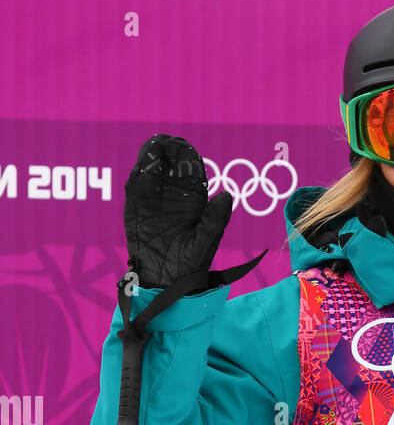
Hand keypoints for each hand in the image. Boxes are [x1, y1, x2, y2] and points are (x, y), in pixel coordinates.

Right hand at [123, 134, 232, 288]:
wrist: (165, 281)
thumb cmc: (190, 266)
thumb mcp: (206, 243)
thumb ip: (215, 220)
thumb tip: (227, 195)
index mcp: (194, 199)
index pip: (191, 168)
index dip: (187, 155)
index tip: (184, 148)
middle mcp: (174, 194)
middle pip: (171, 162)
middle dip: (169, 149)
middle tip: (166, 143)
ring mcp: (153, 198)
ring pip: (152, 167)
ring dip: (151, 154)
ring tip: (153, 148)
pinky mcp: (136, 206)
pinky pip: (135, 183)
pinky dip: (138, 172)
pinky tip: (142, 167)